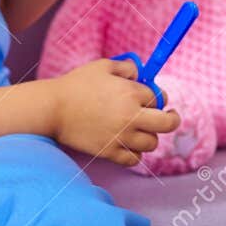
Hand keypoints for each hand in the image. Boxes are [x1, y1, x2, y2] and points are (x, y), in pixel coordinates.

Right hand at [45, 57, 180, 166]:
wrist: (53, 109)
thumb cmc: (77, 84)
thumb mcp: (103, 66)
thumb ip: (127, 67)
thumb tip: (142, 75)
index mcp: (132, 93)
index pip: (160, 98)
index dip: (157, 97)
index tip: (151, 98)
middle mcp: (131, 116)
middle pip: (168, 124)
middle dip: (171, 118)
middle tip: (169, 116)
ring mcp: (121, 136)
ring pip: (152, 143)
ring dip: (149, 136)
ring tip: (141, 130)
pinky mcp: (109, 152)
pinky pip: (134, 159)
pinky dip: (135, 153)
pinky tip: (129, 145)